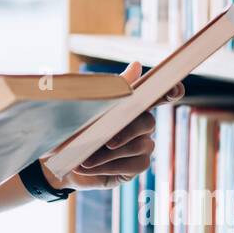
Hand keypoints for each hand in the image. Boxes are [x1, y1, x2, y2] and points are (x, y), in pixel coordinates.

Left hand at [43, 61, 183, 191]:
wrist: (57, 160)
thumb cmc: (71, 128)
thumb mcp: (83, 108)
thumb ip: (111, 89)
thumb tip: (136, 65)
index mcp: (130, 105)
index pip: (157, 95)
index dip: (170, 91)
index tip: (175, 89)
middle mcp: (141, 124)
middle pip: (148, 122)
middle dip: (127, 131)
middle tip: (107, 141)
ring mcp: (141, 146)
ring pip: (140, 146)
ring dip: (108, 154)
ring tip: (84, 158)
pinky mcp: (135, 166)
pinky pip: (133, 165)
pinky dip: (107, 166)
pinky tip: (87, 167)